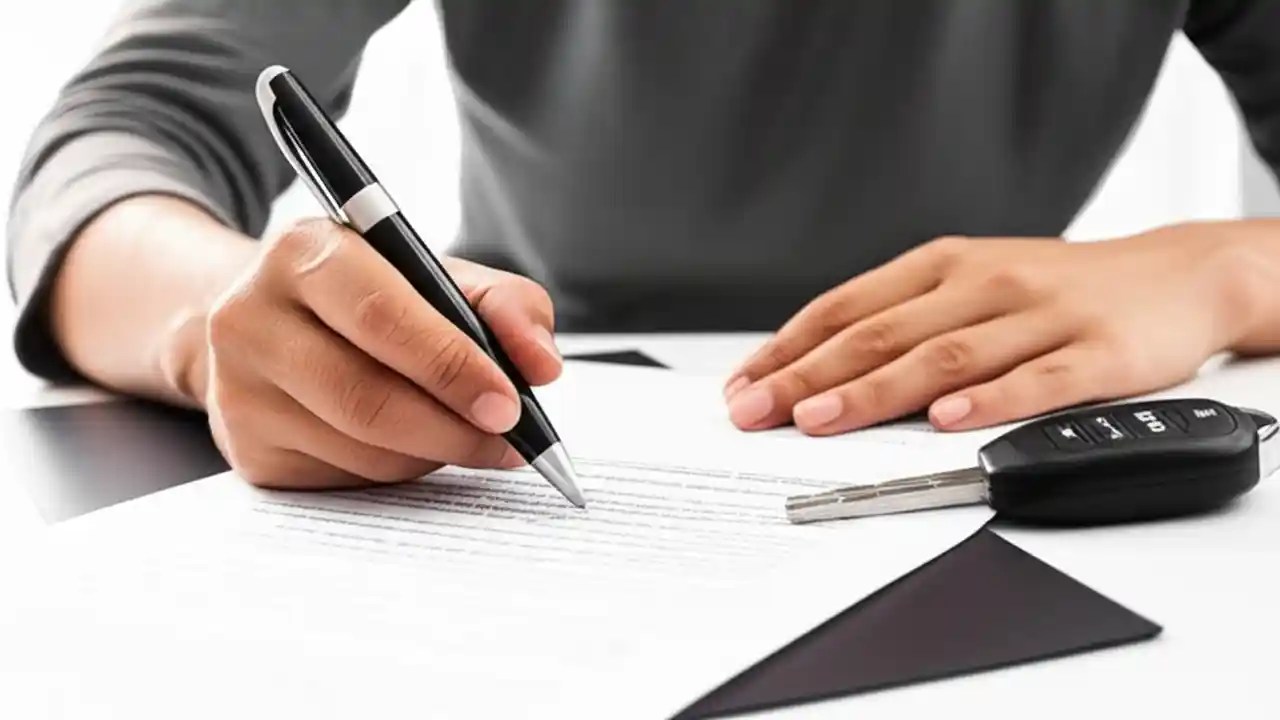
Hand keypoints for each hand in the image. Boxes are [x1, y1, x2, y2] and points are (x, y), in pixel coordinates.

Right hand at [199, 219, 561, 488]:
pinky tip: (413, 444)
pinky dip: (398, 470)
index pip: (381, 316)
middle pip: (366, 397)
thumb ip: (505, 305)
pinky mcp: (248, 451)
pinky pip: (345, 479)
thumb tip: (542, 365)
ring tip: (466, 434)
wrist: (271, 321)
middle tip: (510, 441)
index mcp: (304, 252)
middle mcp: (252, 318)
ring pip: (362, 449)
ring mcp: (239, 392)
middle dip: (455, 428)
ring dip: (433, 452)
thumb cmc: (370, 295)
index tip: (509, 404)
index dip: (451, 366)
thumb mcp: (437, 274)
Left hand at [724, 224, 1270, 434]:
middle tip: (755, 412)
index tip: (742, 386)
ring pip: (946, 356)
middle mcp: (983, 284)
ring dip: (876, 390)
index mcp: (943, 266)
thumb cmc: (1055, 288)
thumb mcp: (971, 283)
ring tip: (821, 419)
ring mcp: (1040, 316)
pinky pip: (1038, 379)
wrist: (1174, 274)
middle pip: (882, 334)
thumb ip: (905, 321)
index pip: (847, 307)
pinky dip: (990, 400)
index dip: (789, 348)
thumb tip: (818, 370)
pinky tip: (947, 419)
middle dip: (808, 376)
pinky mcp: (1097, 352)